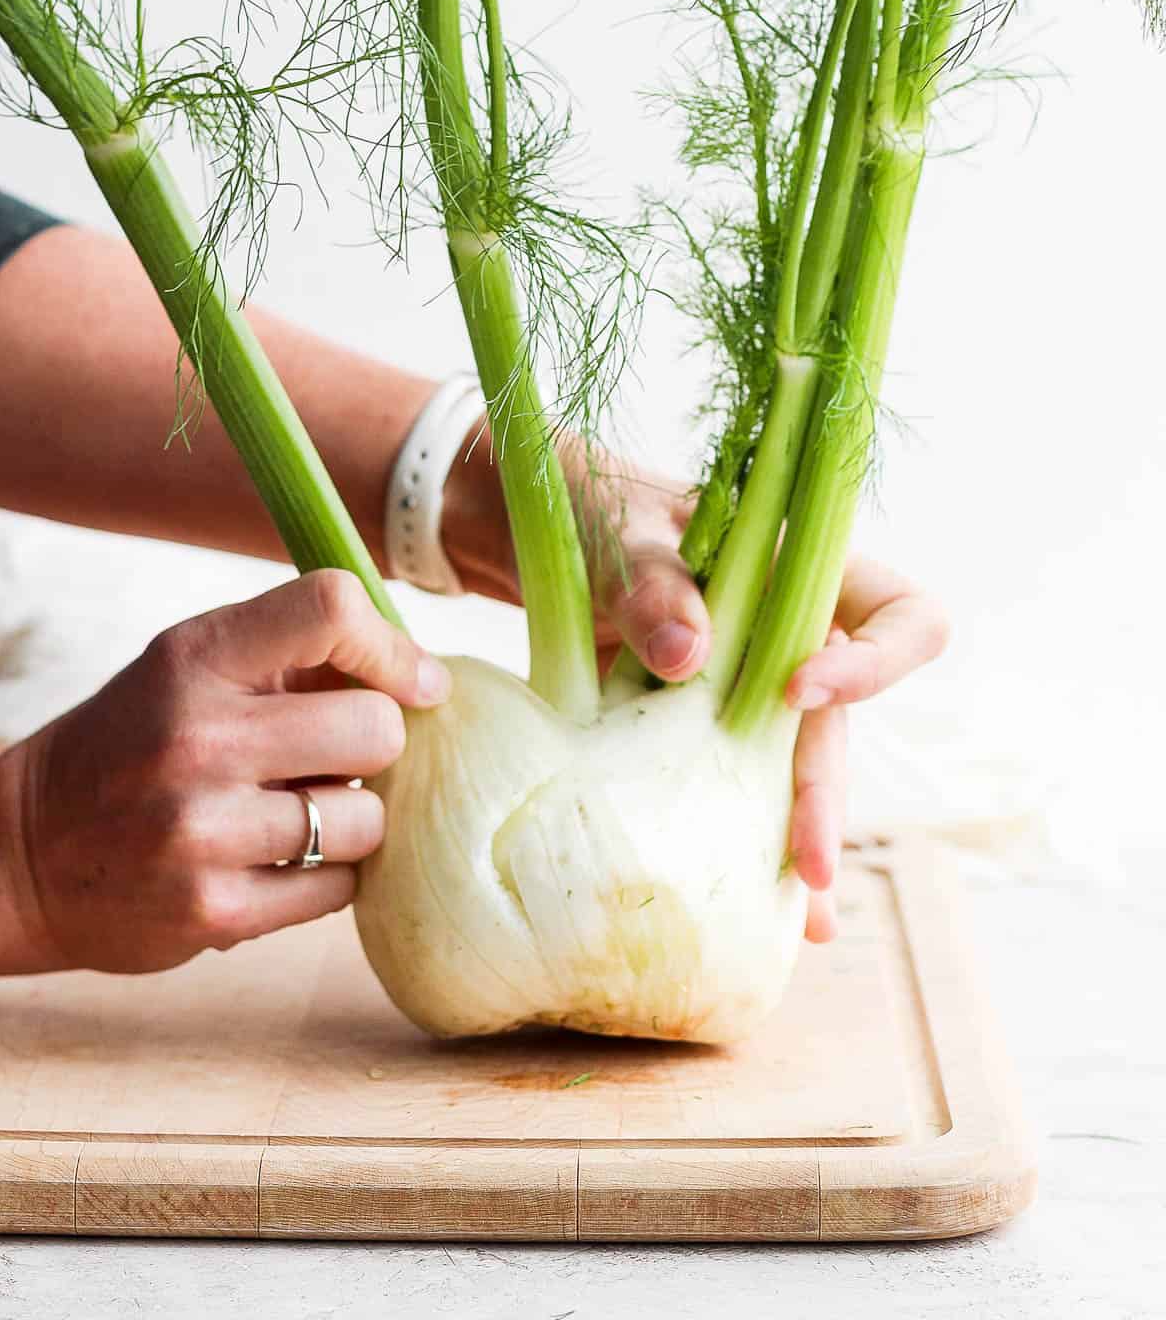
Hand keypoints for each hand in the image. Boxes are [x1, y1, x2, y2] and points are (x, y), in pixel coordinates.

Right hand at [0, 572, 449, 974]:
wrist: (27, 851)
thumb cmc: (141, 743)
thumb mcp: (194, 669)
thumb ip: (296, 657)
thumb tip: (423, 675)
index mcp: (196, 658)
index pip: (331, 609)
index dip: (392, 646)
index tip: (413, 682)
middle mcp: (198, 739)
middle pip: (376, 727)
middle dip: (376, 744)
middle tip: (335, 757)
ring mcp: (204, 832)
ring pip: (368, 819)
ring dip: (352, 818)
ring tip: (298, 812)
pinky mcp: (215, 913)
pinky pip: (340, 888)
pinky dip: (326, 876)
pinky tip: (277, 860)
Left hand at [446, 448, 947, 944]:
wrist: (519, 523)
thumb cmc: (589, 499)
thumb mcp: (615, 526)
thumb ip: (651, 578)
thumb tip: (690, 653)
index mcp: (801, 568)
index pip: (898, 615)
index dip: (875, 661)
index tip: (799, 689)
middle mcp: (787, 634)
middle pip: (840, 720)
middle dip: (826, 790)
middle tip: (809, 863)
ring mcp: (742, 687)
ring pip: (789, 767)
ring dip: (792, 836)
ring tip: (799, 919)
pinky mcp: (693, 728)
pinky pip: (729, 787)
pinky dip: (736, 842)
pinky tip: (749, 912)